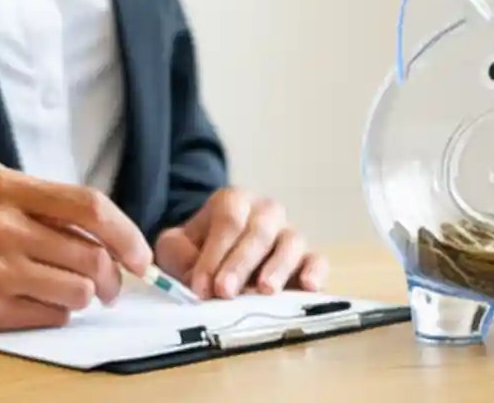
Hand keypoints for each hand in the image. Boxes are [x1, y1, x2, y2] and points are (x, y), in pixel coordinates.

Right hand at [0, 172, 151, 330]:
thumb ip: (53, 210)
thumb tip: (118, 242)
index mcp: (9, 190)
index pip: (89, 207)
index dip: (126, 234)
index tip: (141, 256)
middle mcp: (2, 227)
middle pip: (90, 256)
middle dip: (112, 277)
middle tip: (111, 285)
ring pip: (77, 292)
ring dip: (83, 297)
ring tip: (66, 290)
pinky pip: (51, 316)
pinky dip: (56, 312)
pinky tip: (36, 301)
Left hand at [153, 188, 327, 298]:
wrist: (216, 265)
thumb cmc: (195, 255)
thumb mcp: (175, 249)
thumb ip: (178, 255)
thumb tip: (196, 276)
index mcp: (233, 201)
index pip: (228, 219)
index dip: (215, 252)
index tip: (201, 285)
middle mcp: (265, 212)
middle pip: (259, 230)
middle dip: (240, 263)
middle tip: (224, 292)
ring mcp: (288, 234)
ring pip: (291, 242)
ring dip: (277, 267)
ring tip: (264, 290)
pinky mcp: (307, 259)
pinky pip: (317, 260)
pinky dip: (315, 271)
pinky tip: (307, 286)